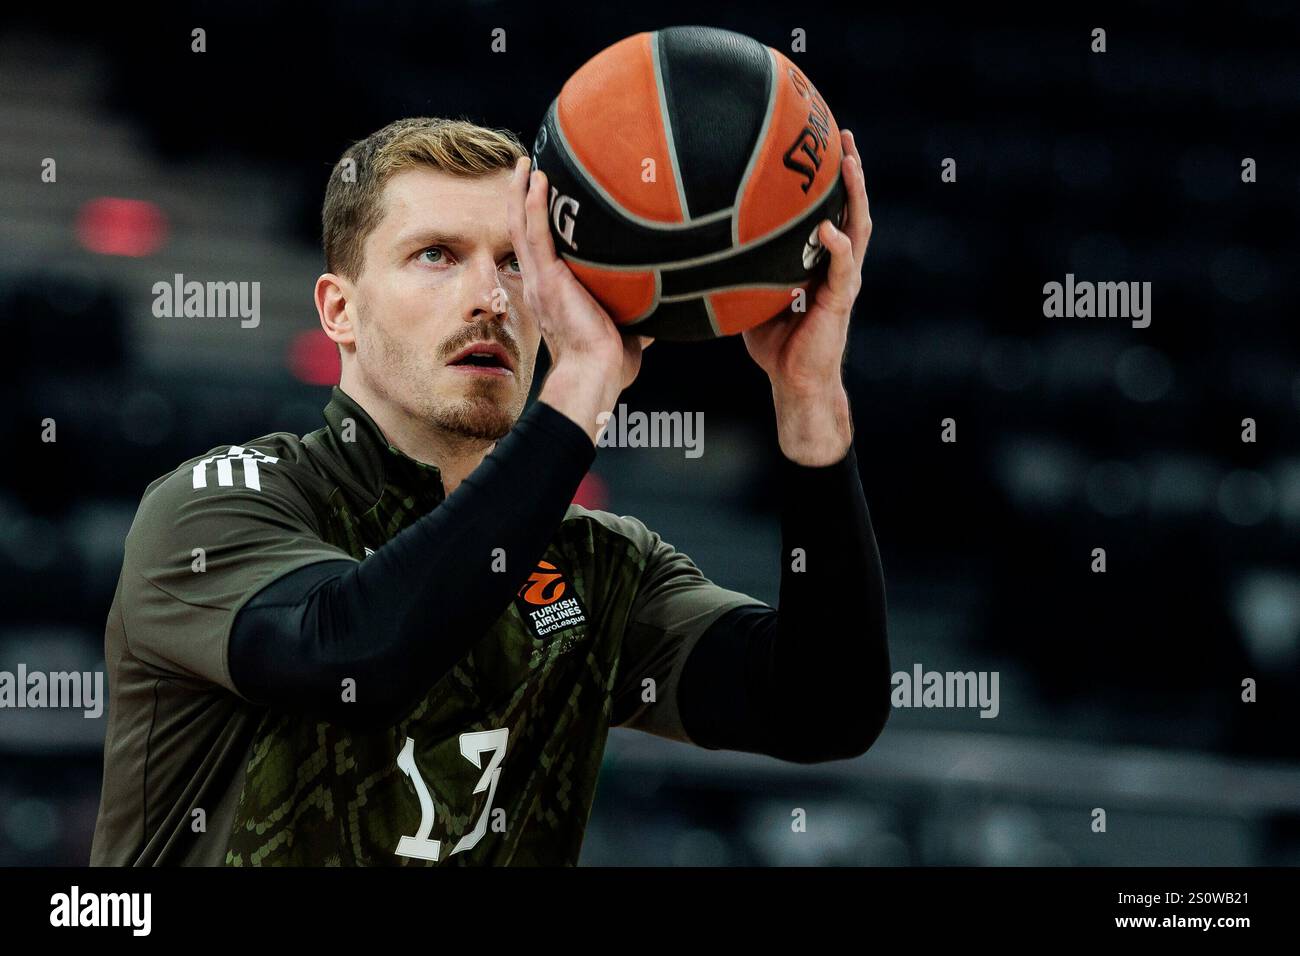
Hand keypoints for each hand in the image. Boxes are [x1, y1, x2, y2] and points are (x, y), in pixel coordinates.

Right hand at [506, 156, 650, 440]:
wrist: (598, 372)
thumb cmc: (611, 359)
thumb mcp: (628, 323)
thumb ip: (639, 305)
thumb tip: (670, 297)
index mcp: (553, 293)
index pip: (540, 249)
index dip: (537, 221)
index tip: (544, 196)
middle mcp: (540, 282)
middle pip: (523, 230)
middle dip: (522, 197)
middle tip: (527, 168)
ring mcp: (539, 279)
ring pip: (522, 226)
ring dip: (521, 192)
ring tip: (525, 163)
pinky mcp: (547, 278)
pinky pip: (535, 233)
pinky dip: (533, 204)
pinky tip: (538, 180)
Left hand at [742, 129, 870, 464]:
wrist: (795, 382)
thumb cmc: (775, 345)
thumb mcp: (752, 298)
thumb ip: (741, 271)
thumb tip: (702, 247)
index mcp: (820, 261)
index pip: (830, 211)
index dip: (829, 180)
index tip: (821, 144)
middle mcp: (837, 265)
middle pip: (852, 208)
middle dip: (851, 172)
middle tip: (846, 135)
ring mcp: (843, 282)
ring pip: (857, 229)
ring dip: (856, 196)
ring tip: (851, 165)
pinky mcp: (840, 302)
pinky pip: (842, 269)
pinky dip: (837, 248)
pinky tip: (829, 229)